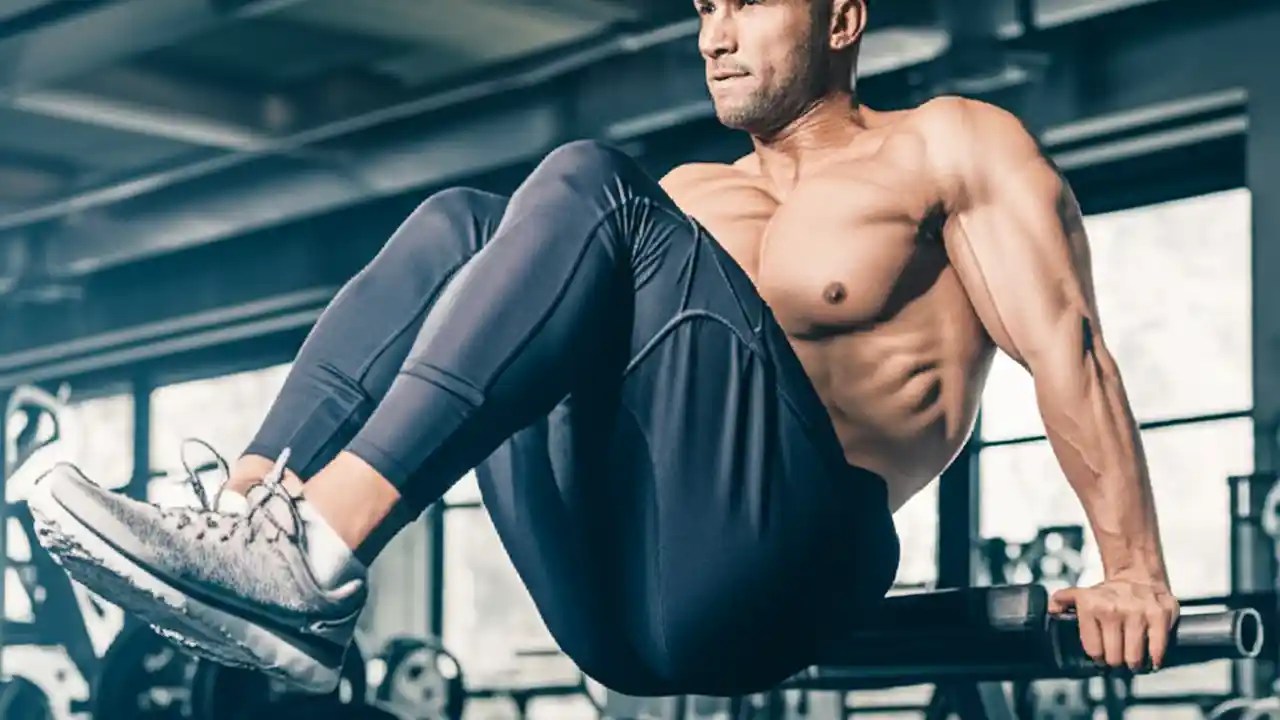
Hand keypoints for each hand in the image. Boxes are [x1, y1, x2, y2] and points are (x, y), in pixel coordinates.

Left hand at [1050, 579, 1179, 670]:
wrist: (1138, 574)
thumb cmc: (1109, 593)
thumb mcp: (1081, 593)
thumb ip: (1062, 601)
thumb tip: (1052, 611)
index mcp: (1090, 606)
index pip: (1093, 649)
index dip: (1097, 658)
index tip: (1101, 658)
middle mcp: (1112, 609)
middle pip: (1113, 657)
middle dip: (1115, 663)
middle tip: (1118, 661)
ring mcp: (1138, 612)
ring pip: (1134, 657)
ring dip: (1134, 664)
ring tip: (1133, 661)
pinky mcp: (1160, 615)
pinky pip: (1157, 648)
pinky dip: (1155, 659)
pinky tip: (1151, 660)